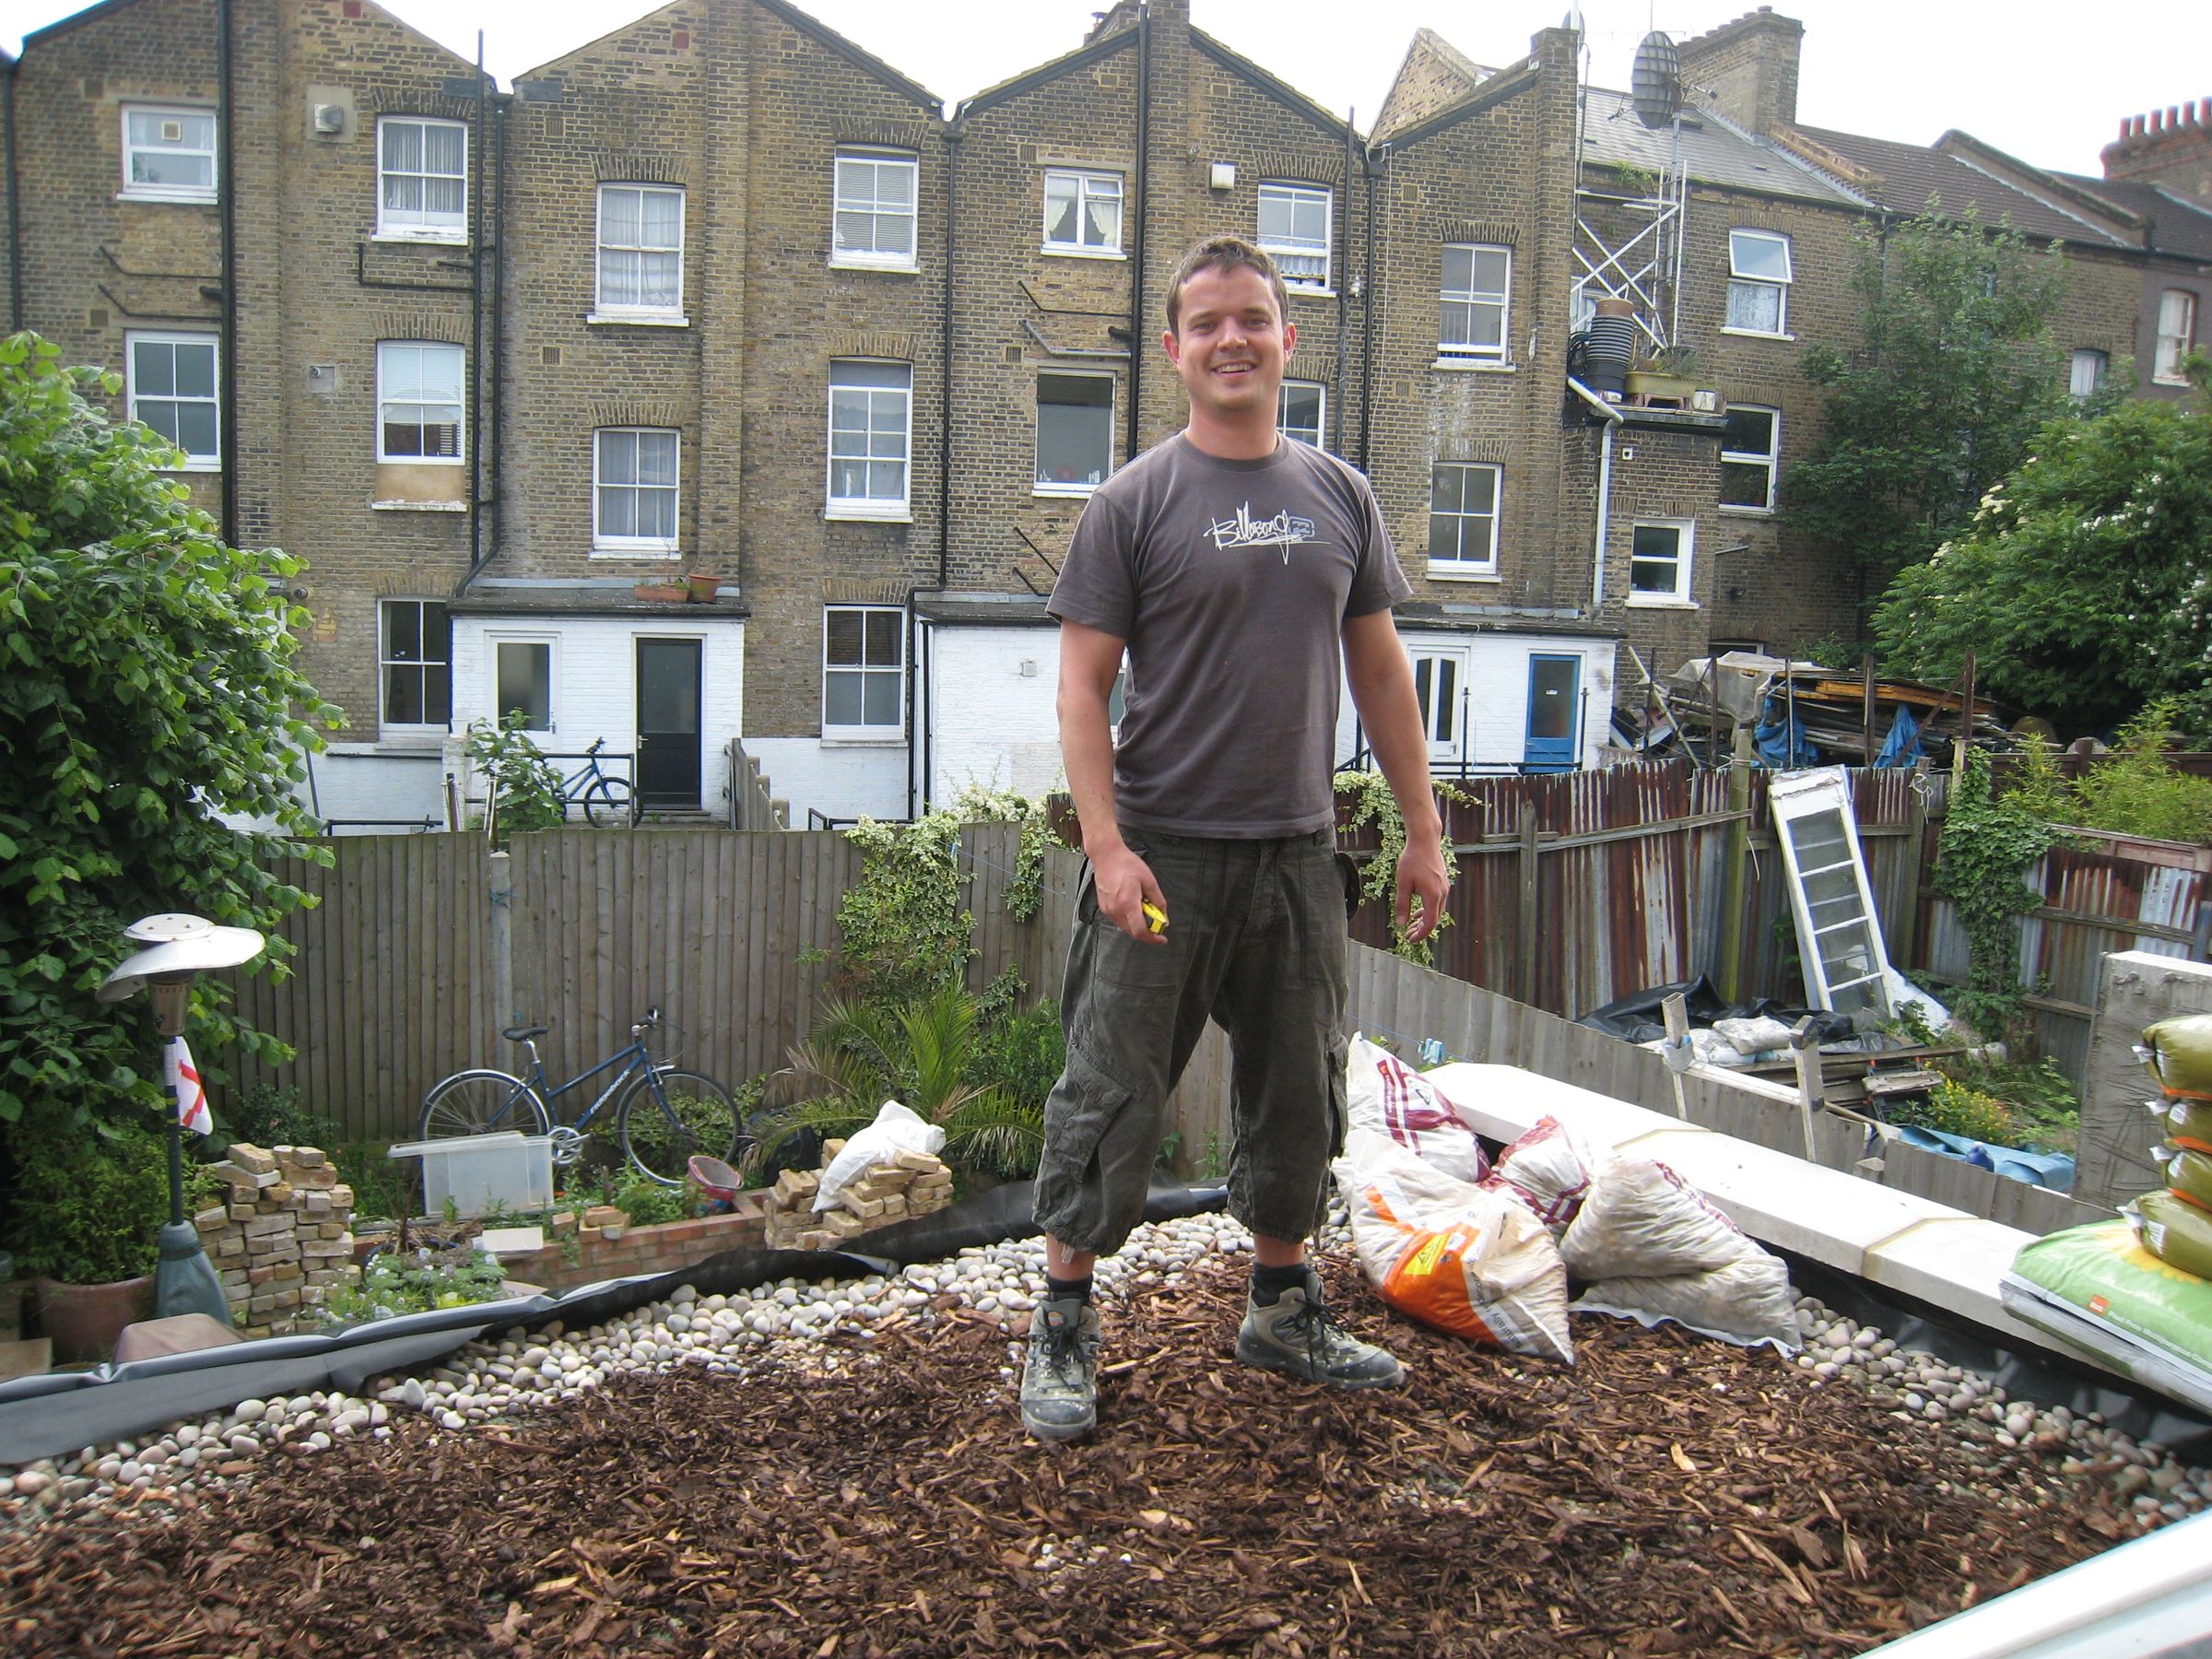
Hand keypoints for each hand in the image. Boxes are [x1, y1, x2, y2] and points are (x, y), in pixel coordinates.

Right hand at [1091, 842, 1168, 944]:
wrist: (1106, 856)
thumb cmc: (1126, 864)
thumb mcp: (1149, 881)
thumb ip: (1158, 901)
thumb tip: (1163, 916)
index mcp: (1128, 903)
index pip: (1140, 931)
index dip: (1153, 939)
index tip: (1161, 938)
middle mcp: (1116, 910)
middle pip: (1133, 932)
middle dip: (1147, 930)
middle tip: (1156, 919)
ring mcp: (1108, 910)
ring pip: (1126, 927)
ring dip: (1137, 923)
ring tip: (1142, 905)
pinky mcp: (1104, 908)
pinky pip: (1119, 920)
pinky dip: (1129, 918)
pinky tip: (1133, 904)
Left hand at [1395, 825, 1447, 944]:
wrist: (1425, 840)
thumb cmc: (1412, 860)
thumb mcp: (1403, 883)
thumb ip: (1402, 904)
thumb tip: (1401, 923)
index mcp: (1433, 896)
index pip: (1429, 923)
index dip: (1420, 934)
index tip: (1409, 939)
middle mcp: (1442, 894)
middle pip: (1434, 919)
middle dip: (1421, 929)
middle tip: (1408, 935)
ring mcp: (1444, 888)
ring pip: (1436, 911)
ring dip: (1425, 920)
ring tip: (1412, 925)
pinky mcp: (1443, 883)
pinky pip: (1437, 902)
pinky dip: (1428, 909)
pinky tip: (1418, 910)